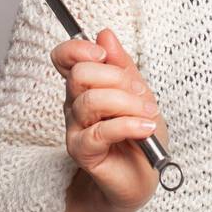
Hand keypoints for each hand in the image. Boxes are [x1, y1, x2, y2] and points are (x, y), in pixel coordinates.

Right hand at [50, 28, 167, 211]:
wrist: (142, 176)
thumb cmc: (140, 135)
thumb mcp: (140, 93)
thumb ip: (122, 65)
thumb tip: (105, 35)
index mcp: (85, 86)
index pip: (63, 57)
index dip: (79, 50)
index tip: (102, 55)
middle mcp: (74, 104)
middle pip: (81, 75)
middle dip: (118, 80)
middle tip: (141, 96)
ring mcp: (75, 128)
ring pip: (93, 101)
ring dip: (128, 105)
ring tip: (147, 117)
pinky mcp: (82, 152)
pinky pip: (100, 131)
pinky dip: (128, 126)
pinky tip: (146, 130)